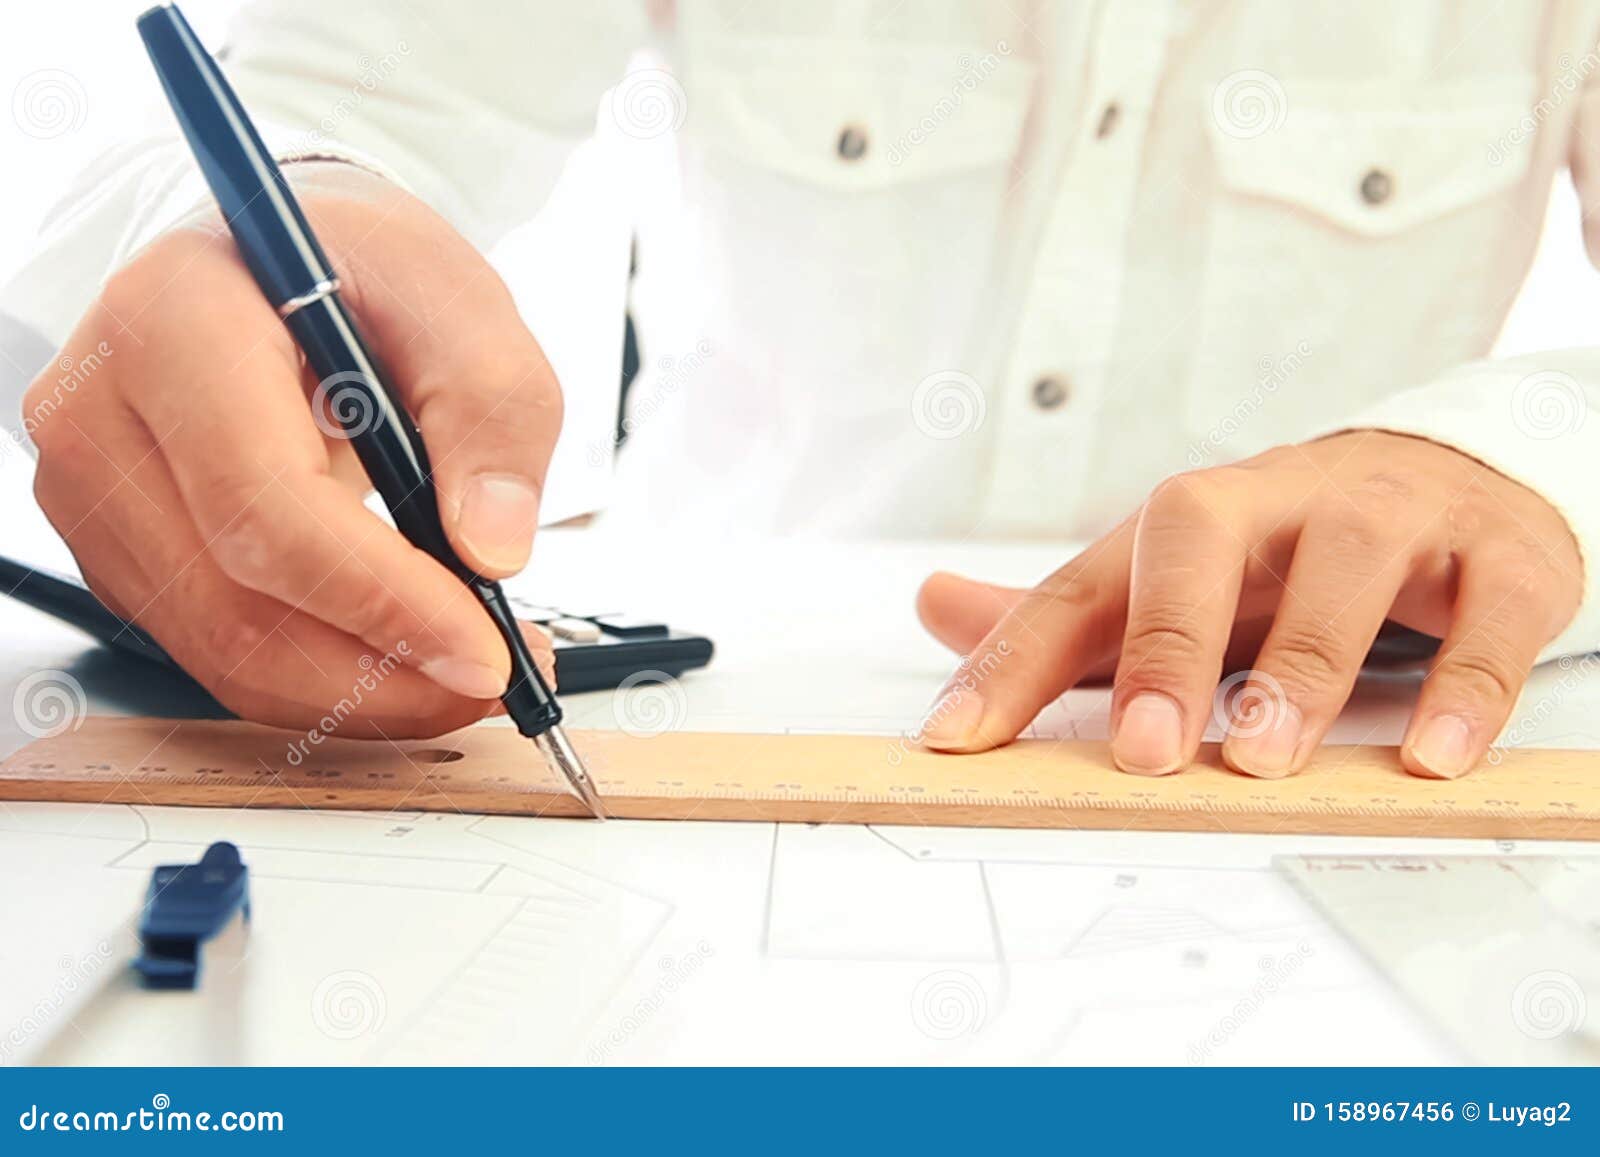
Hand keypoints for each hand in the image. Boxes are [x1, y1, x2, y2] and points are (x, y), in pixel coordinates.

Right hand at [24, 163, 557, 736]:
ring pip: (225, 650)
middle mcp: (102, 411)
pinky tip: (400, 657)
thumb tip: (491, 549)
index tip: (483, 648)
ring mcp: (94, 492)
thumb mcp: (457, 300)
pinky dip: (321, 678)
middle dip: (383, 668)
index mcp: (174, 320)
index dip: (382, 597)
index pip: (265, 501)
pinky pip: (218, 650)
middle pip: (237, 602)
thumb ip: (493, 411)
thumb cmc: (359, 268)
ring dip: (360, 690)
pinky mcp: (118, 551)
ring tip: (463, 673)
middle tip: (493, 681)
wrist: (278, 267)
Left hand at [915, 432, 1582, 778]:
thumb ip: (1060, 616)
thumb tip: (932, 608)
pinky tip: (1430, 755)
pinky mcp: (1500, 556)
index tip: (957, 738)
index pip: (1081, 588)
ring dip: (1305, 667)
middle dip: (1167, 641)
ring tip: (1266, 758)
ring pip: (1346, 564)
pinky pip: (1489, 612)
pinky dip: (1464, 684)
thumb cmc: (1280, 549)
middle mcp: (1278, 502)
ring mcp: (1391, 517)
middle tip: (1144, 751)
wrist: (1446, 476)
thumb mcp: (1167, 580)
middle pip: (1201, 536)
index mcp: (1184, 523)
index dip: (1012, 660)